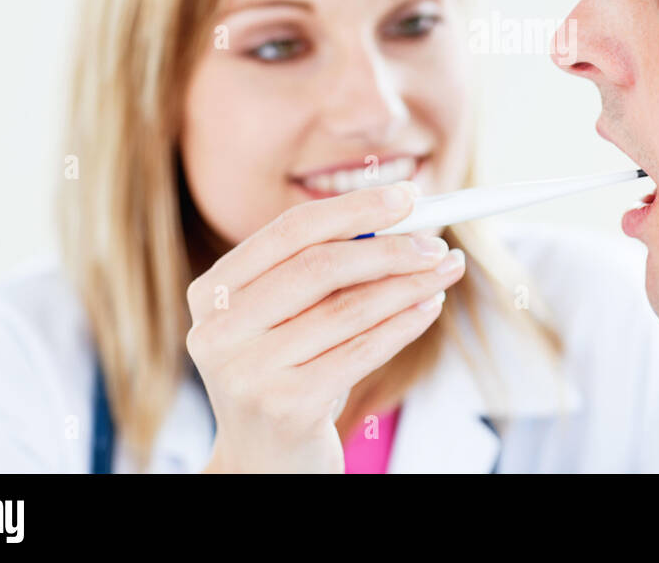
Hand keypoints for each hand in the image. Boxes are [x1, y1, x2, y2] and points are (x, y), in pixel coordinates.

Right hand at [186, 182, 464, 472]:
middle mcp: (219, 330)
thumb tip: (402, 217)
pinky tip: (429, 308)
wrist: (264, 464)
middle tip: (435, 242)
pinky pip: (361, 351)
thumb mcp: (290, 318)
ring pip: (348, 309)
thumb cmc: (287, 375)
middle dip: (389, 247)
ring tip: (444, 271)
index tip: (407, 195)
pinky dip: (403, 324)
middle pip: (319, 266)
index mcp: (213, 293)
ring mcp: (247, 371)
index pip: (290, 230)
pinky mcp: (285, 406)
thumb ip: (325, 269)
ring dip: (408, 285)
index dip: (353, 208)